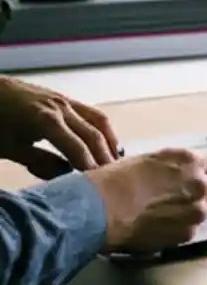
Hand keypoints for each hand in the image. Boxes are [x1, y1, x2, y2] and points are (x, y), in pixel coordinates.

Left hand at [0, 76, 120, 177]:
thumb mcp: (9, 147)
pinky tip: (105, 143)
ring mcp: (65, 100)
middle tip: (117, 179)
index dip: (91, 167)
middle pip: (94, 135)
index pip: (78, 148)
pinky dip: (103, 130)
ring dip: (110, 142)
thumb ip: (38, 161)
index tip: (102, 186)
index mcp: (45, 120)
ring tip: (116, 162)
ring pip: (99, 121)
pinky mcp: (64, 98)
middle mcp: (61, 108)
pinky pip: (92, 113)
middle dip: (106, 158)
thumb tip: (67, 174)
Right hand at [86, 148, 206, 252]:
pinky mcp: (187, 234)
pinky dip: (179, 228)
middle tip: (191, 194)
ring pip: (204, 210)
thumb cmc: (116, 180)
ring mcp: (196, 211)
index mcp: (190, 162)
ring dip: (191, 211)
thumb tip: (180, 174)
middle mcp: (199, 185)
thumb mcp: (149, 162)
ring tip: (166, 213)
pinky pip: (190, 229)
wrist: (101, 209)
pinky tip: (159, 226)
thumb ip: (174, 168)